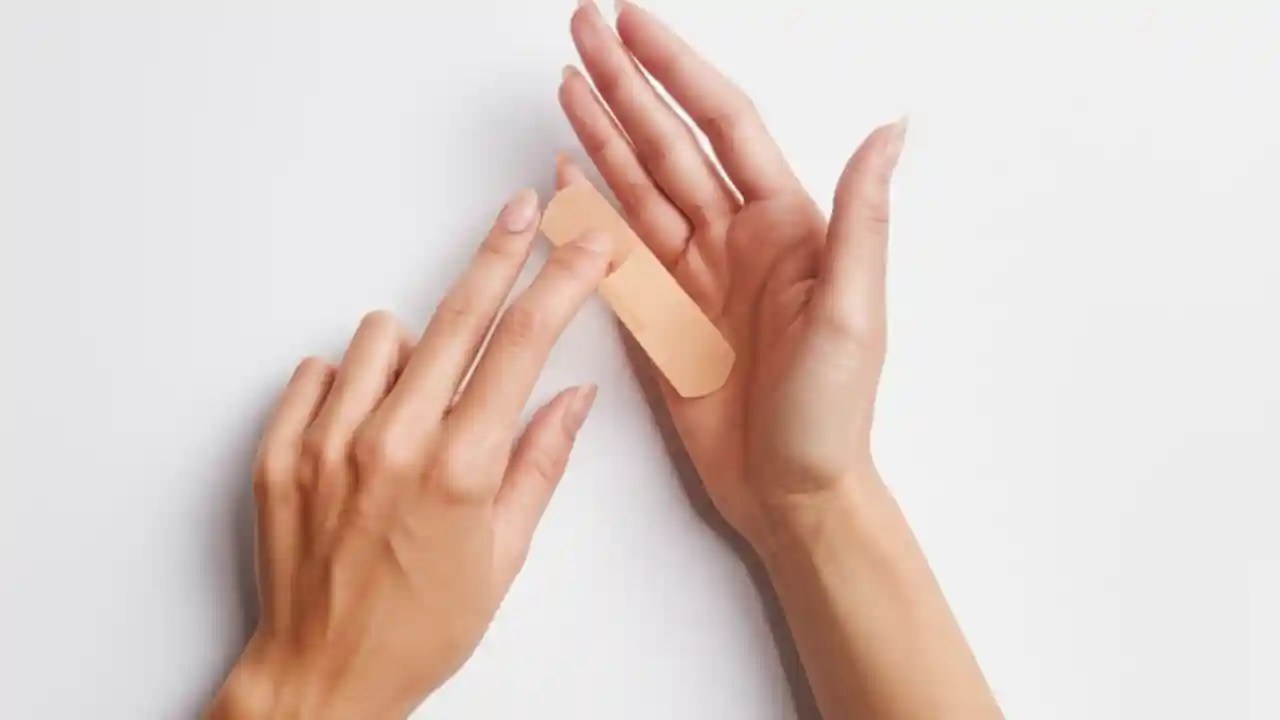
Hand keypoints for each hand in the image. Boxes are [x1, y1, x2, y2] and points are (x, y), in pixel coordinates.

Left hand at [209, 190, 612, 718]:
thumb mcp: (505, 556)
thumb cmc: (420, 628)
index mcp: (460, 470)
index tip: (585, 246)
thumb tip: (574, 396)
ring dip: (413, 345)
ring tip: (419, 397)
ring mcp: (327, 443)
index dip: (562, 282)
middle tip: (520, 211)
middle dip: (500, 251)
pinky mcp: (280, 451)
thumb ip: (541, 463)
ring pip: (381, 334)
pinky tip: (364, 422)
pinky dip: (347, 383)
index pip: (524, 344)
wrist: (322, 677)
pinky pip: (319, 372)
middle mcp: (391, 443)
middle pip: (458, 313)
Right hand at [559, 1, 904, 545]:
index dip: (676, 70)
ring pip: (638, 187)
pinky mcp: (661, 318)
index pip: (722, 125)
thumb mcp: (854, 313)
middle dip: (626, 83)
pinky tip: (569, 169)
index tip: (634, 24)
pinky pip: (618, 251)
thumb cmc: (833, 413)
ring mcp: (692, 276)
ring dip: (602, 132)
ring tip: (567, 80)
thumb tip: (890, 129)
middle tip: (583, 26)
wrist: (792, 493)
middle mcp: (734, 239)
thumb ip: (860, 219)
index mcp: (784, 226)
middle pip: (669, 143)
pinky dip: (591, 208)